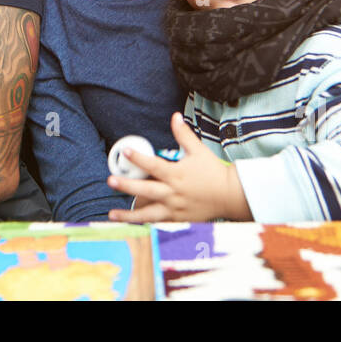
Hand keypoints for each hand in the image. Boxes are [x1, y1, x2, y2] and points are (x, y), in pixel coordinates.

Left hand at [105, 114, 250, 222]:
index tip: (125, 151)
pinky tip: (129, 225)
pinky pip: (157, 223)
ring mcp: (175, 209)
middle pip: (146, 190)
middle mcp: (174, 193)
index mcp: (177, 175)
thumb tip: (174, 116)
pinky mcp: (178, 220)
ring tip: (111, 214)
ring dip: (129, 215)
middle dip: (127, 186)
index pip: (154, 165)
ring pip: (148, 214)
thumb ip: (183, 135)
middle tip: (111, 180)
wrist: (230, 196)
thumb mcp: (198, 150)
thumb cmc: (213, 172)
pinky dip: (143, 224)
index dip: (138, 158)